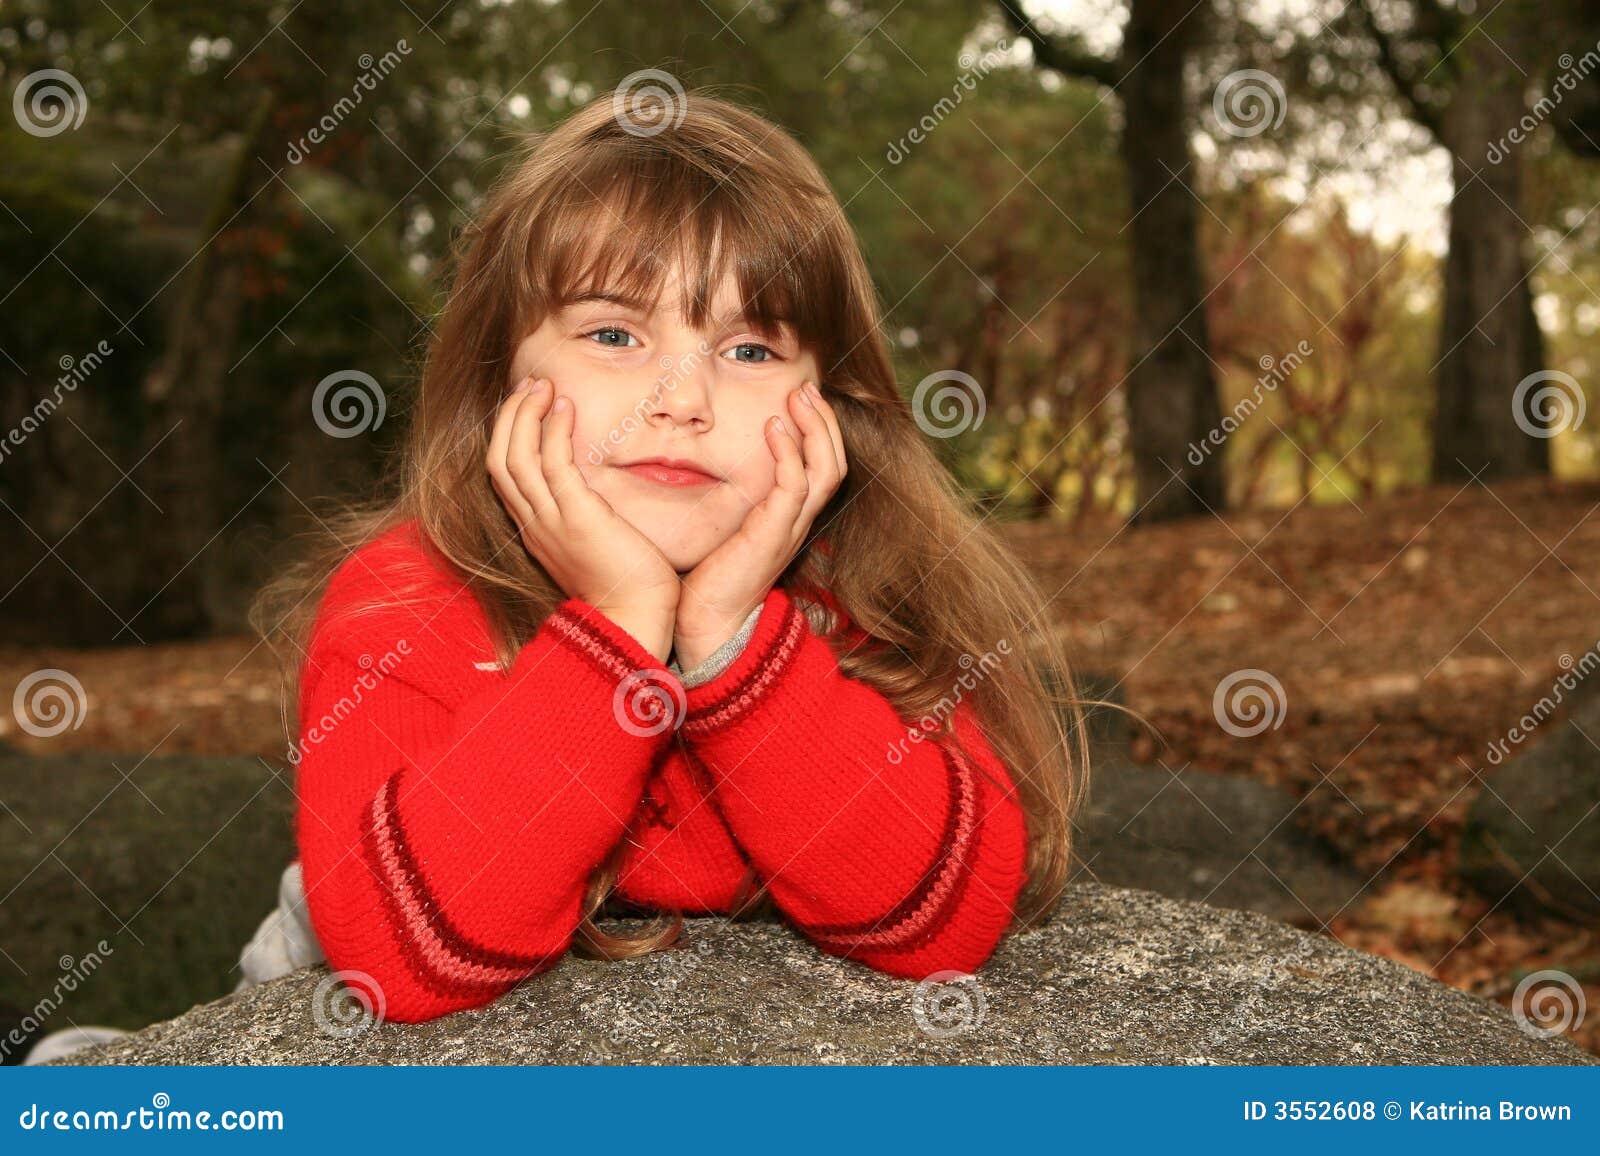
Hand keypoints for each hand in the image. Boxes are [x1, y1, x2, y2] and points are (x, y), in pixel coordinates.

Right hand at [487, 374, 679, 660]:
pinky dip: (554, 431)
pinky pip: (552, 465)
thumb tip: (600, 496)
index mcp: (537, 531)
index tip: (529, 407)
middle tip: (531, 385)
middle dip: (511, 417)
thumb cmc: (628, 588)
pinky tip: (565, 408)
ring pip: (516, 458)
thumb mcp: (596, 546)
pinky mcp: (577, 518)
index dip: (511, 436)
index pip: (505, 475)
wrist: (635, 621)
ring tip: (543, 386)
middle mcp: (535, 525)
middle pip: (500, 459)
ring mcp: (551, 522)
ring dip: (526, 415)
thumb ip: (588, 517)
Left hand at [674, 380, 846, 668]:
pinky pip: (795, 487)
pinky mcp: (773, 535)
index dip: (818, 431)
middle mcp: (797, 522)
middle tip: (806, 388)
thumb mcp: (725, 528)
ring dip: (815, 429)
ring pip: (825, 471)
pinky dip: (789, 454)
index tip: (800, 399)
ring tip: (799, 398)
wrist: (706, 623)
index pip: (822, 467)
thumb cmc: (708, 578)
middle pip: (834, 463)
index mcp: (789, 519)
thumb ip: (731, 498)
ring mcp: (789, 529)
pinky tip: (773, 429)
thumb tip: (704, 462)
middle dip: (824, 421)